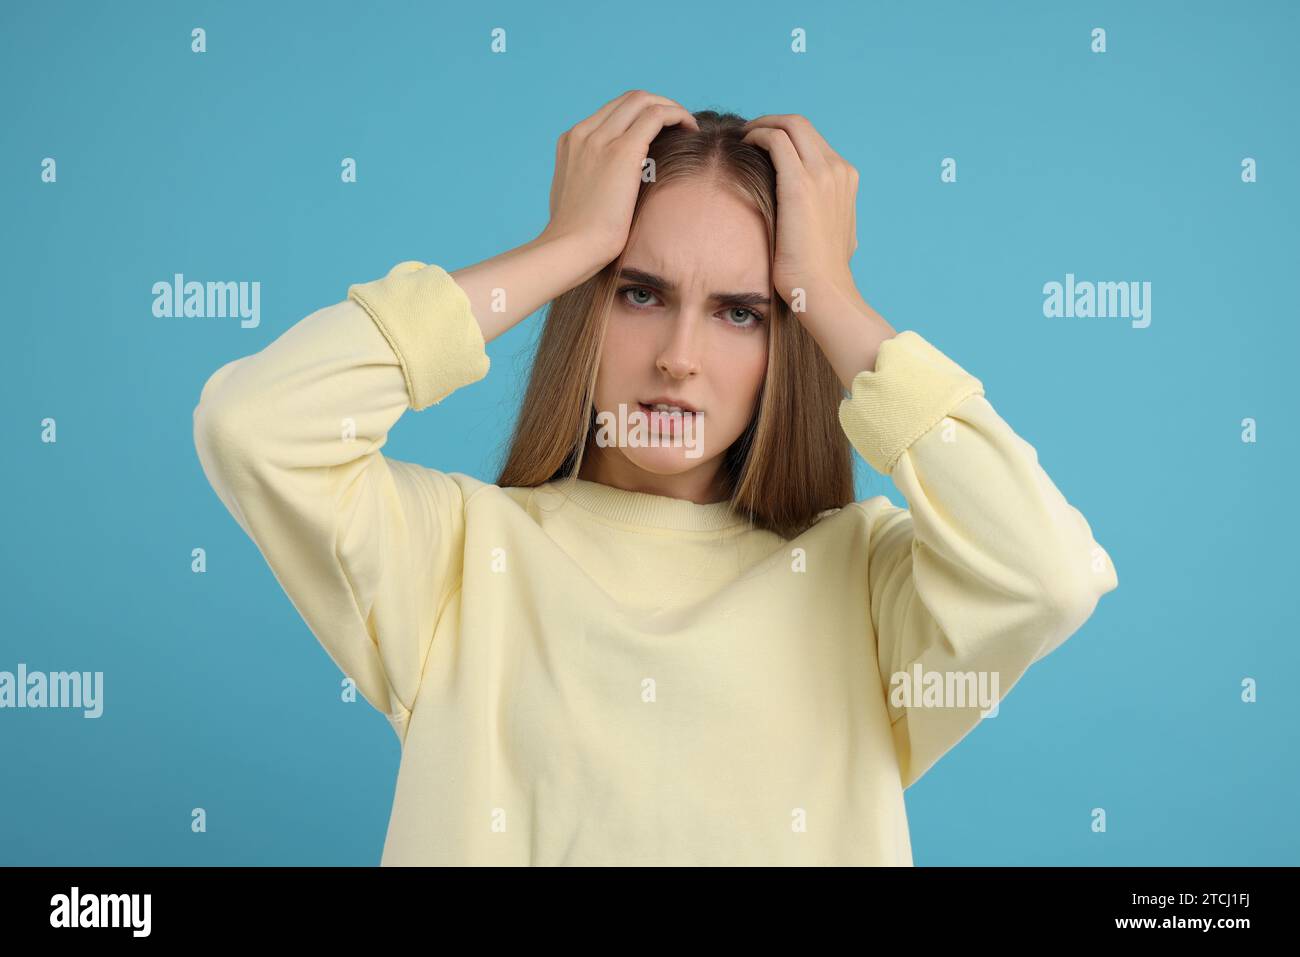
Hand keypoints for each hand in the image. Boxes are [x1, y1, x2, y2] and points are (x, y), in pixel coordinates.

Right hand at [541, 89, 699, 269]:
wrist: (569, 250)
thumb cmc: (575, 240)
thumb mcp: (575, 200)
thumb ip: (587, 182)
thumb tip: (606, 187)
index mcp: (571, 142)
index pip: (612, 112)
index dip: (640, 116)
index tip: (660, 134)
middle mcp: (583, 133)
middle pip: (628, 100)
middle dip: (658, 105)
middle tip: (679, 126)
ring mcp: (601, 139)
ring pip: (643, 100)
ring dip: (670, 108)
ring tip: (688, 126)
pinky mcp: (621, 151)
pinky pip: (656, 115)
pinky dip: (677, 116)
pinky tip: (691, 130)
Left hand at [740, 114, 858, 309]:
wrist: (823, 290)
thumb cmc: (820, 273)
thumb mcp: (832, 235)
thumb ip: (826, 215)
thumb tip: (815, 220)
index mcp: (846, 179)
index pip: (813, 141)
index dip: (786, 136)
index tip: (763, 144)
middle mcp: (838, 170)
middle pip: (801, 125)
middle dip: (771, 122)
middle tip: (747, 133)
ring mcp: (823, 173)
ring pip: (789, 125)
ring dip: (762, 125)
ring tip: (742, 137)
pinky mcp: (800, 183)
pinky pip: (776, 140)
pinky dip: (757, 135)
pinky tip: (742, 146)